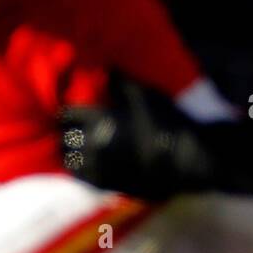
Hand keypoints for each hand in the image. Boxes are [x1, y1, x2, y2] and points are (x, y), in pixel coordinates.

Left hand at [61, 76, 218, 200]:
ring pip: (69, 161)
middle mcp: (94, 145)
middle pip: (64, 139)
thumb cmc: (168, 122)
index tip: (73, 110)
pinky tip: (90, 162)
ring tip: (80, 146)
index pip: (66, 115)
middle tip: (75, 128)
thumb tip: (108, 67)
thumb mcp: (146, 95)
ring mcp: (99, 167)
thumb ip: (122, 82)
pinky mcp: (108, 185)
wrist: (188, 159)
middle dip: (68, 132)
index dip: (68, 112)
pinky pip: (81, 178)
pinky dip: (80, 169)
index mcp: (100, 120)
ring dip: (72, 152)